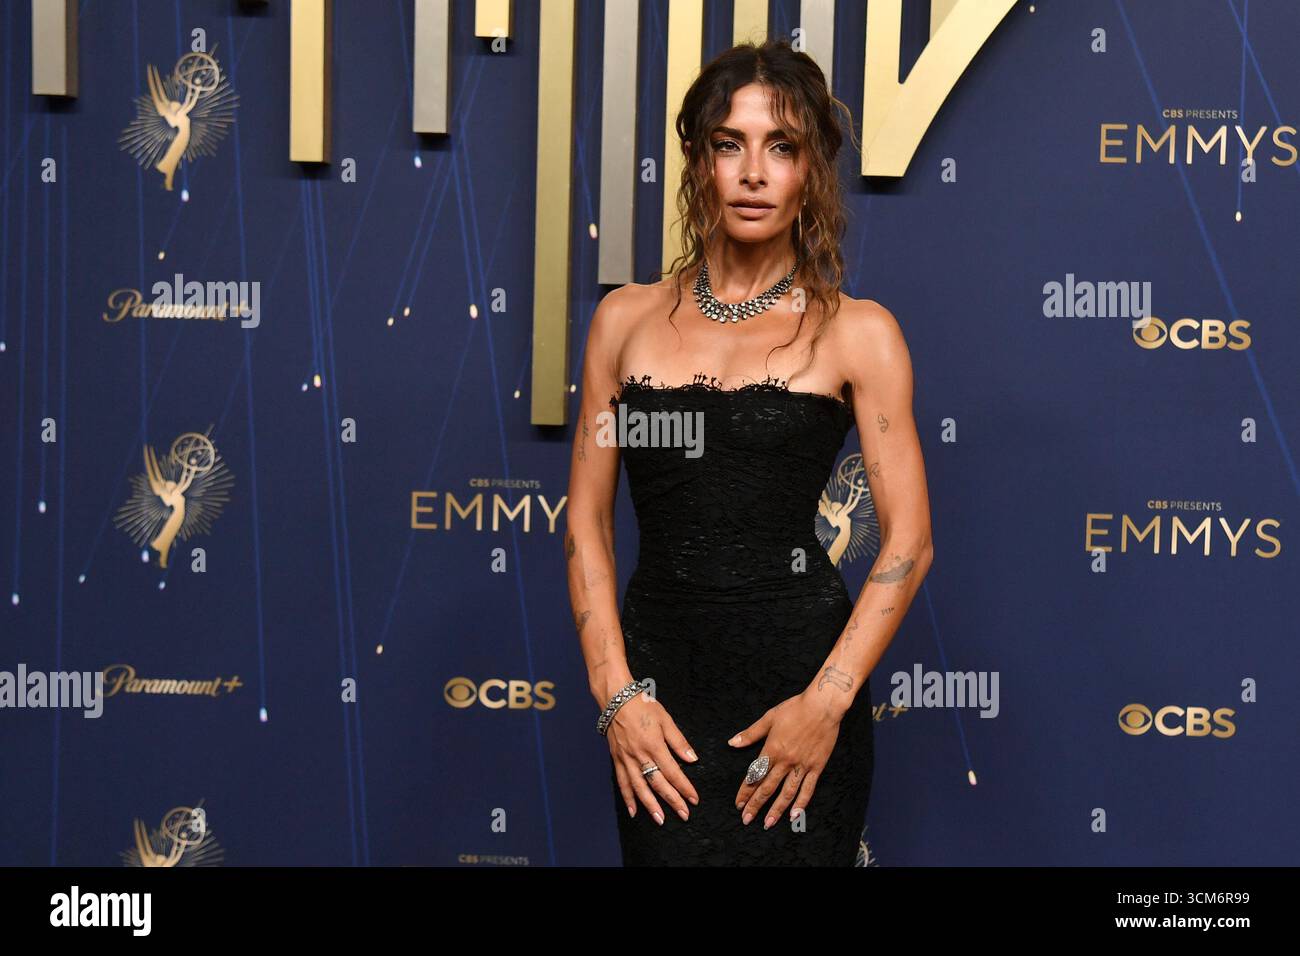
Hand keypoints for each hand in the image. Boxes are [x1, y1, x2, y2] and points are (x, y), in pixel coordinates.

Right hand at [607, 691, 699, 825]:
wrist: (616, 699)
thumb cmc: (642, 706)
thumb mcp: (665, 720)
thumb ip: (679, 742)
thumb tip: (693, 759)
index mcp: (654, 745)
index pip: (673, 772)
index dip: (684, 787)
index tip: (694, 799)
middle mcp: (640, 756)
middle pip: (658, 783)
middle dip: (672, 801)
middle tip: (684, 815)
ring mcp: (626, 759)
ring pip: (639, 787)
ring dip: (650, 806)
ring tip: (660, 820)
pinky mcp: (617, 759)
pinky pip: (622, 782)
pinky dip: (628, 798)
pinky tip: (633, 811)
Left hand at [728, 690, 842, 828]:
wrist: (822, 706)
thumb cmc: (795, 709)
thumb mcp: (769, 718)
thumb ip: (750, 733)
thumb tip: (732, 743)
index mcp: (772, 749)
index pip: (754, 775)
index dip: (745, 791)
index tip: (738, 803)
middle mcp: (786, 761)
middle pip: (767, 787)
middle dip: (755, 805)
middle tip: (746, 819)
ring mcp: (802, 766)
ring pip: (786, 793)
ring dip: (776, 809)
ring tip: (767, 823)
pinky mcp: (817, 767)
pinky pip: (808, 789)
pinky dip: (801, 803)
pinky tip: (794, 815)